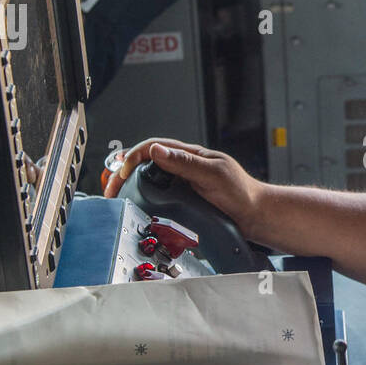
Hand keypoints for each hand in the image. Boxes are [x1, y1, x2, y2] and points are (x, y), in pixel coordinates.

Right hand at [103, 138, 267, 237]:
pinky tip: (137, 206)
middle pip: (146, 163)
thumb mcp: (213, 174)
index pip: (154, 147)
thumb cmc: (241, 192)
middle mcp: (183, 168)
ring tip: (118, 196)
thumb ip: (185, 162)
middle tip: (111, 187)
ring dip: (131, 186)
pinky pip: (159, 197)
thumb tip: (158, 150)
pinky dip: (144, 199)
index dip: (134, 157)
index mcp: (190, 156)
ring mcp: (183, 184)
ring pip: (150, 180)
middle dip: (124, 172)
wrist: (255, 216)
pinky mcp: (184, 200)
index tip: (123, 172)